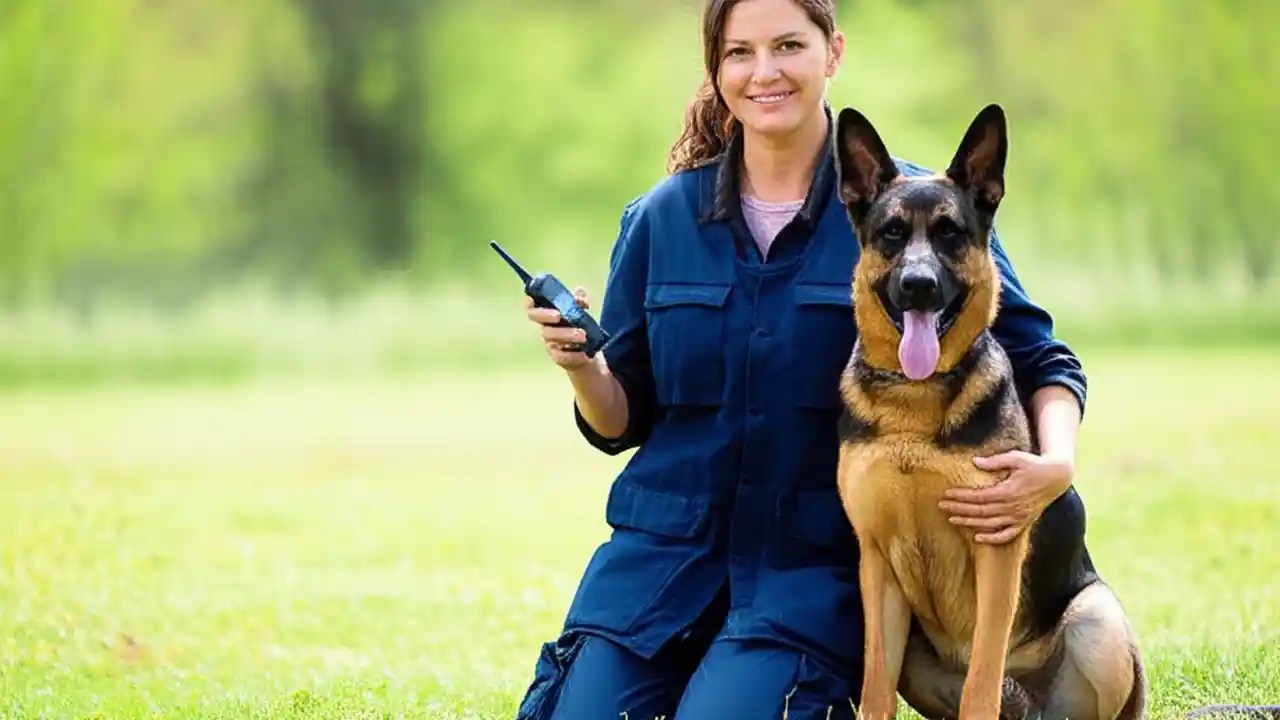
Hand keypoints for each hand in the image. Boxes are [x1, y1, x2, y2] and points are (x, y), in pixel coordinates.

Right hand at [525, 288, 593, 371]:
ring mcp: (550, 343)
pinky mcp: (558, 357)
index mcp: (548, 314)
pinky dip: (574, 355)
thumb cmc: (580, 325)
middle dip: (546, 316)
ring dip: (566, 335)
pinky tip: (585, 354)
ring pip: (550, 337)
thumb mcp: (581, 310)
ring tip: (584, 336)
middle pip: (538, 319)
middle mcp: (546, 328)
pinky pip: (561, 357)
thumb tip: (578, 295)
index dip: (530, 302)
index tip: (535, 298)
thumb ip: (579, 301)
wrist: (589, 350)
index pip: (531, 306)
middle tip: (559, 315)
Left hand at [937, 451, 1074, 543]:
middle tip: (942, 506)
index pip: (979, 497)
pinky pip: (1007, 535)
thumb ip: (995, 461)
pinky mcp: (1024, 522)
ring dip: (969, 523)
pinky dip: (992, 538)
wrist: (1056, 477)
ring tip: (952, 519)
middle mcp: (1013, 507)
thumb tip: (975, 461)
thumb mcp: (1016, 458)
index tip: (947, 494)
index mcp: (1009, 491)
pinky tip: (977, 538)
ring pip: (989, 524)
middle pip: (980, 511)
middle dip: (959, 509)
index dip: (962, 496)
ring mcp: (1018, 517)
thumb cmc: (1034, 465)